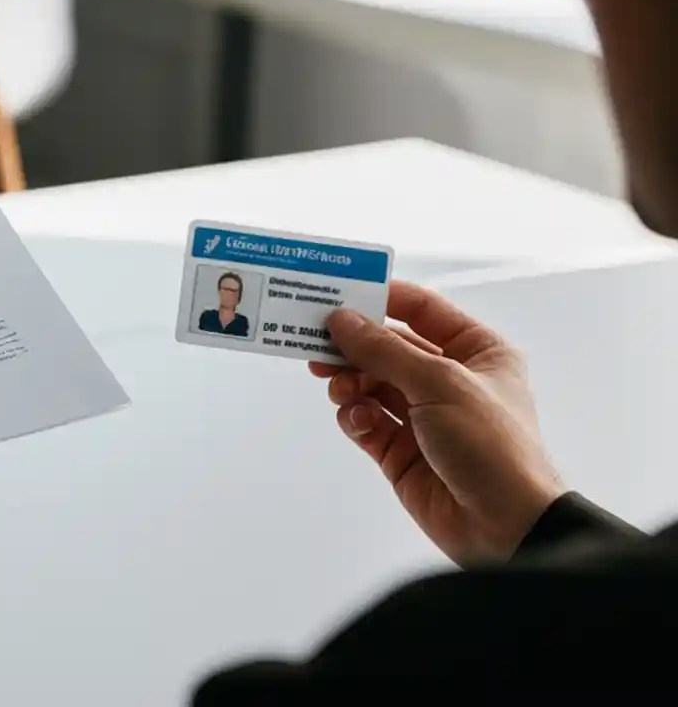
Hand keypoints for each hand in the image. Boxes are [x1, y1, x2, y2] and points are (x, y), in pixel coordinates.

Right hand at [310, 280, 564, 564]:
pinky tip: (357, 421)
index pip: (423, 310)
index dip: (383, 298)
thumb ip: (384, 351)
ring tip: (339, 388)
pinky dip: (355, 418)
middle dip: (354, 346)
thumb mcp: (440, 384)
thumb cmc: (491, 444)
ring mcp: (423, 417)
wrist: (504, 527)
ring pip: (371, 384)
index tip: (340, 294)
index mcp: (477, 352)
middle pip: (388, 348)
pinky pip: (366, 422)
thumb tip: (341, 319)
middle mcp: (449, 380)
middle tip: (316, 342)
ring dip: (350, 382)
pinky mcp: (400, 451)